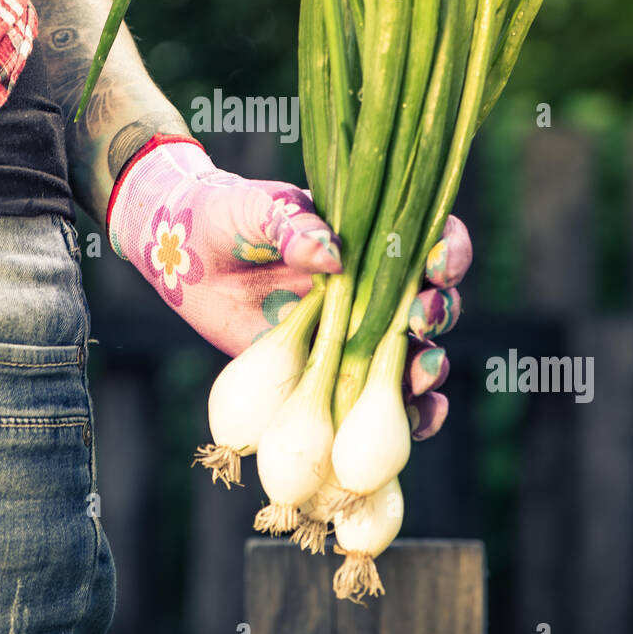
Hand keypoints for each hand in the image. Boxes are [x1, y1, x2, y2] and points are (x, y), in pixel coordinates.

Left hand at [107, 138, 471, 432]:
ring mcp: (353, 334)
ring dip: (430, 370)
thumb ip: (292, 225)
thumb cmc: (226, 218)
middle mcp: (372, 287)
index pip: (428, 239)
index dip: (448, 251)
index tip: (436, 265)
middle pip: (432, 302)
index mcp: (367, 237)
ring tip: (423, 377)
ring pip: (414, 356)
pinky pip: (375, 402)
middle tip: (418, 320)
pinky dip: (406, 416)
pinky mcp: (327, 374)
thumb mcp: (255, 210)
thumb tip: (332, 253)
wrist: (184, 259)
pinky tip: (415, 423)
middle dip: (438, 313)